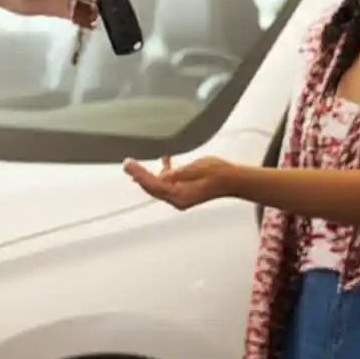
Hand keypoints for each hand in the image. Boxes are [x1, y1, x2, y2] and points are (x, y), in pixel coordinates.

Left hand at [122, 156, 236, 210]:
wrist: (232, 179)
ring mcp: (180, 195)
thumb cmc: (217, 173)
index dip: (140, 174)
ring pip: (159, 185)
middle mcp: (177, 199)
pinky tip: (164, 159)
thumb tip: (163, 175)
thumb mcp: (196, 168)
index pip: (154, 185)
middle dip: (139, 176)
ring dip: (148, 175)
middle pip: (153, 187)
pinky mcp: (184, 190)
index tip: (129, 165)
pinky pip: (169, 182)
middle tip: (127, 163)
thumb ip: (179, 173)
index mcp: (179, 196)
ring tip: (136, 163)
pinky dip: (164, 172)